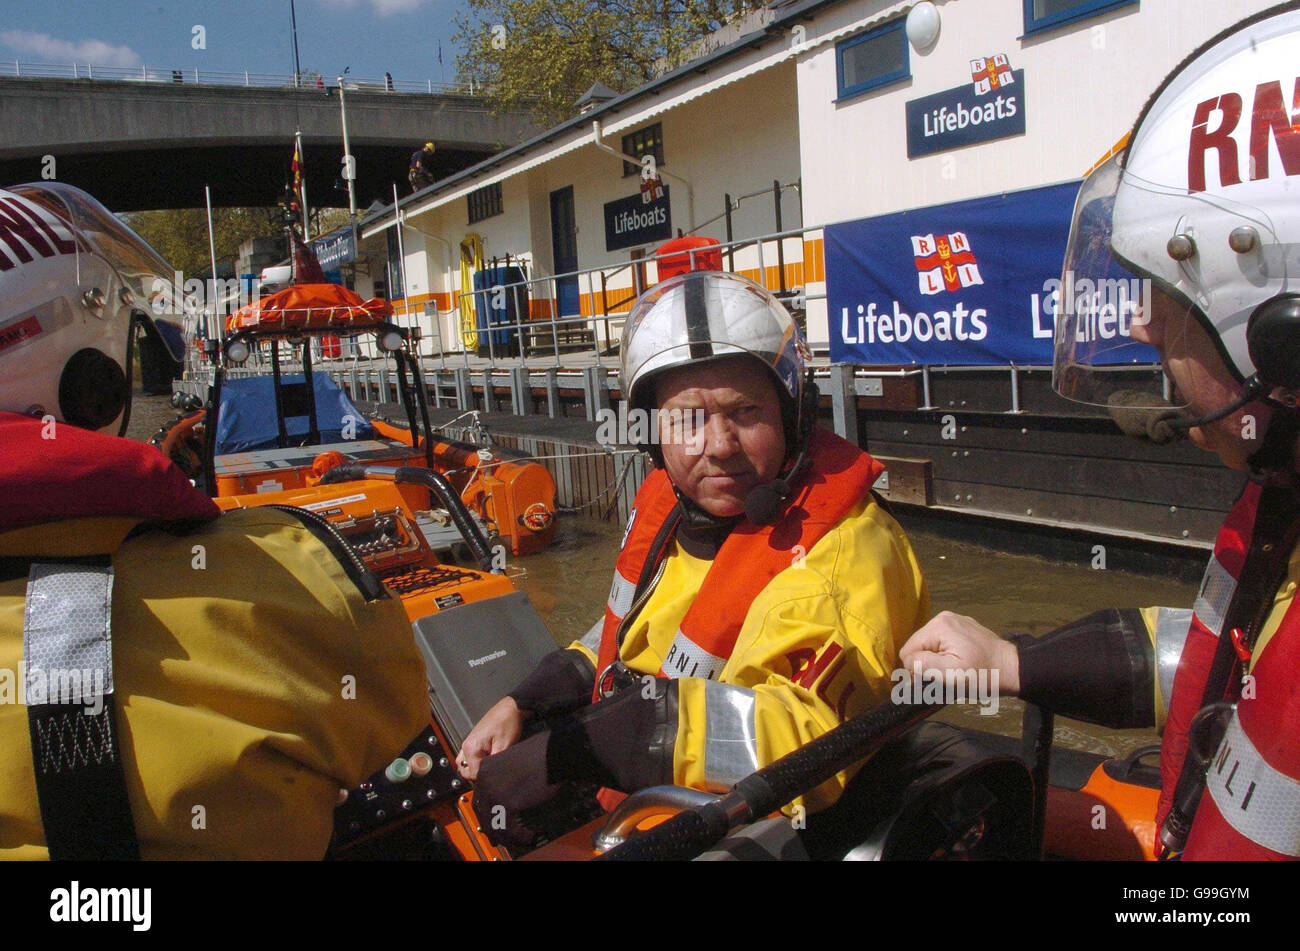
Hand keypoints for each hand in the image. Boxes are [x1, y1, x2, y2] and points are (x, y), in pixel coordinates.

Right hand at [456, 696, 527, 779]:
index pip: (472, 774)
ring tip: (490, 766)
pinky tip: (488, 759)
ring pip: (466, 765)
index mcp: (470, 747)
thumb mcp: (504, 747)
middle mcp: (466, 745)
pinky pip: (470, 757)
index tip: (494, 775)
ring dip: (476, 768)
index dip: (485, 777)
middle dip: (478, 774)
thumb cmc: (508, 722)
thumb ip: (494, 764)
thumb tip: (490, 775)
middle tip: (492, 771)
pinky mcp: (474, 741)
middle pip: (466, 771)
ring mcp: (469, 742)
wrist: (511, 708)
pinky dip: (476, 761)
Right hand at [899, 611, 1020, 694]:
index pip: (908, 650)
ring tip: (955, 671)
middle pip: (919, 646)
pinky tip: (961, 662)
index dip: (916, 669)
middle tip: (946, 679)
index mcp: (938, 626)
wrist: (1015, 669)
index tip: (933, 681)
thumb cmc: (984, 674)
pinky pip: (943, 642)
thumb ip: (923, 665)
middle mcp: (943, 617)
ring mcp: (955, 620)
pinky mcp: (963, 627)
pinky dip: (946, 654)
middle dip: (927, 664)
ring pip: (930, 645)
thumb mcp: (952, 674)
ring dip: (937, 660)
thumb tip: (906, 661)